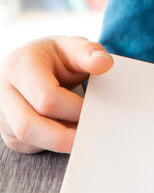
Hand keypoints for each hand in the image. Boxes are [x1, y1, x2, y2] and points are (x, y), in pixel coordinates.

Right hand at [0, 37, 113, 153]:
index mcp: (19, 67)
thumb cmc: (53, 57)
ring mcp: (2, 115)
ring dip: (59, 142)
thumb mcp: (70, 46)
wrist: (30, 65)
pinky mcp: (8, 132)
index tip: (96, 111)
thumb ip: (88, 52)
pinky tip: (70, 133)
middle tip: (92, 136)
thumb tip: (104, 64)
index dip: (74, 109)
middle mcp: (3, 92)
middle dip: (64, 137)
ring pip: (27, 140)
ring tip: (83, 133)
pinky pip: (30, 146)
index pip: (46, 98)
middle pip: (29, 126)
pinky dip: (53, 144)